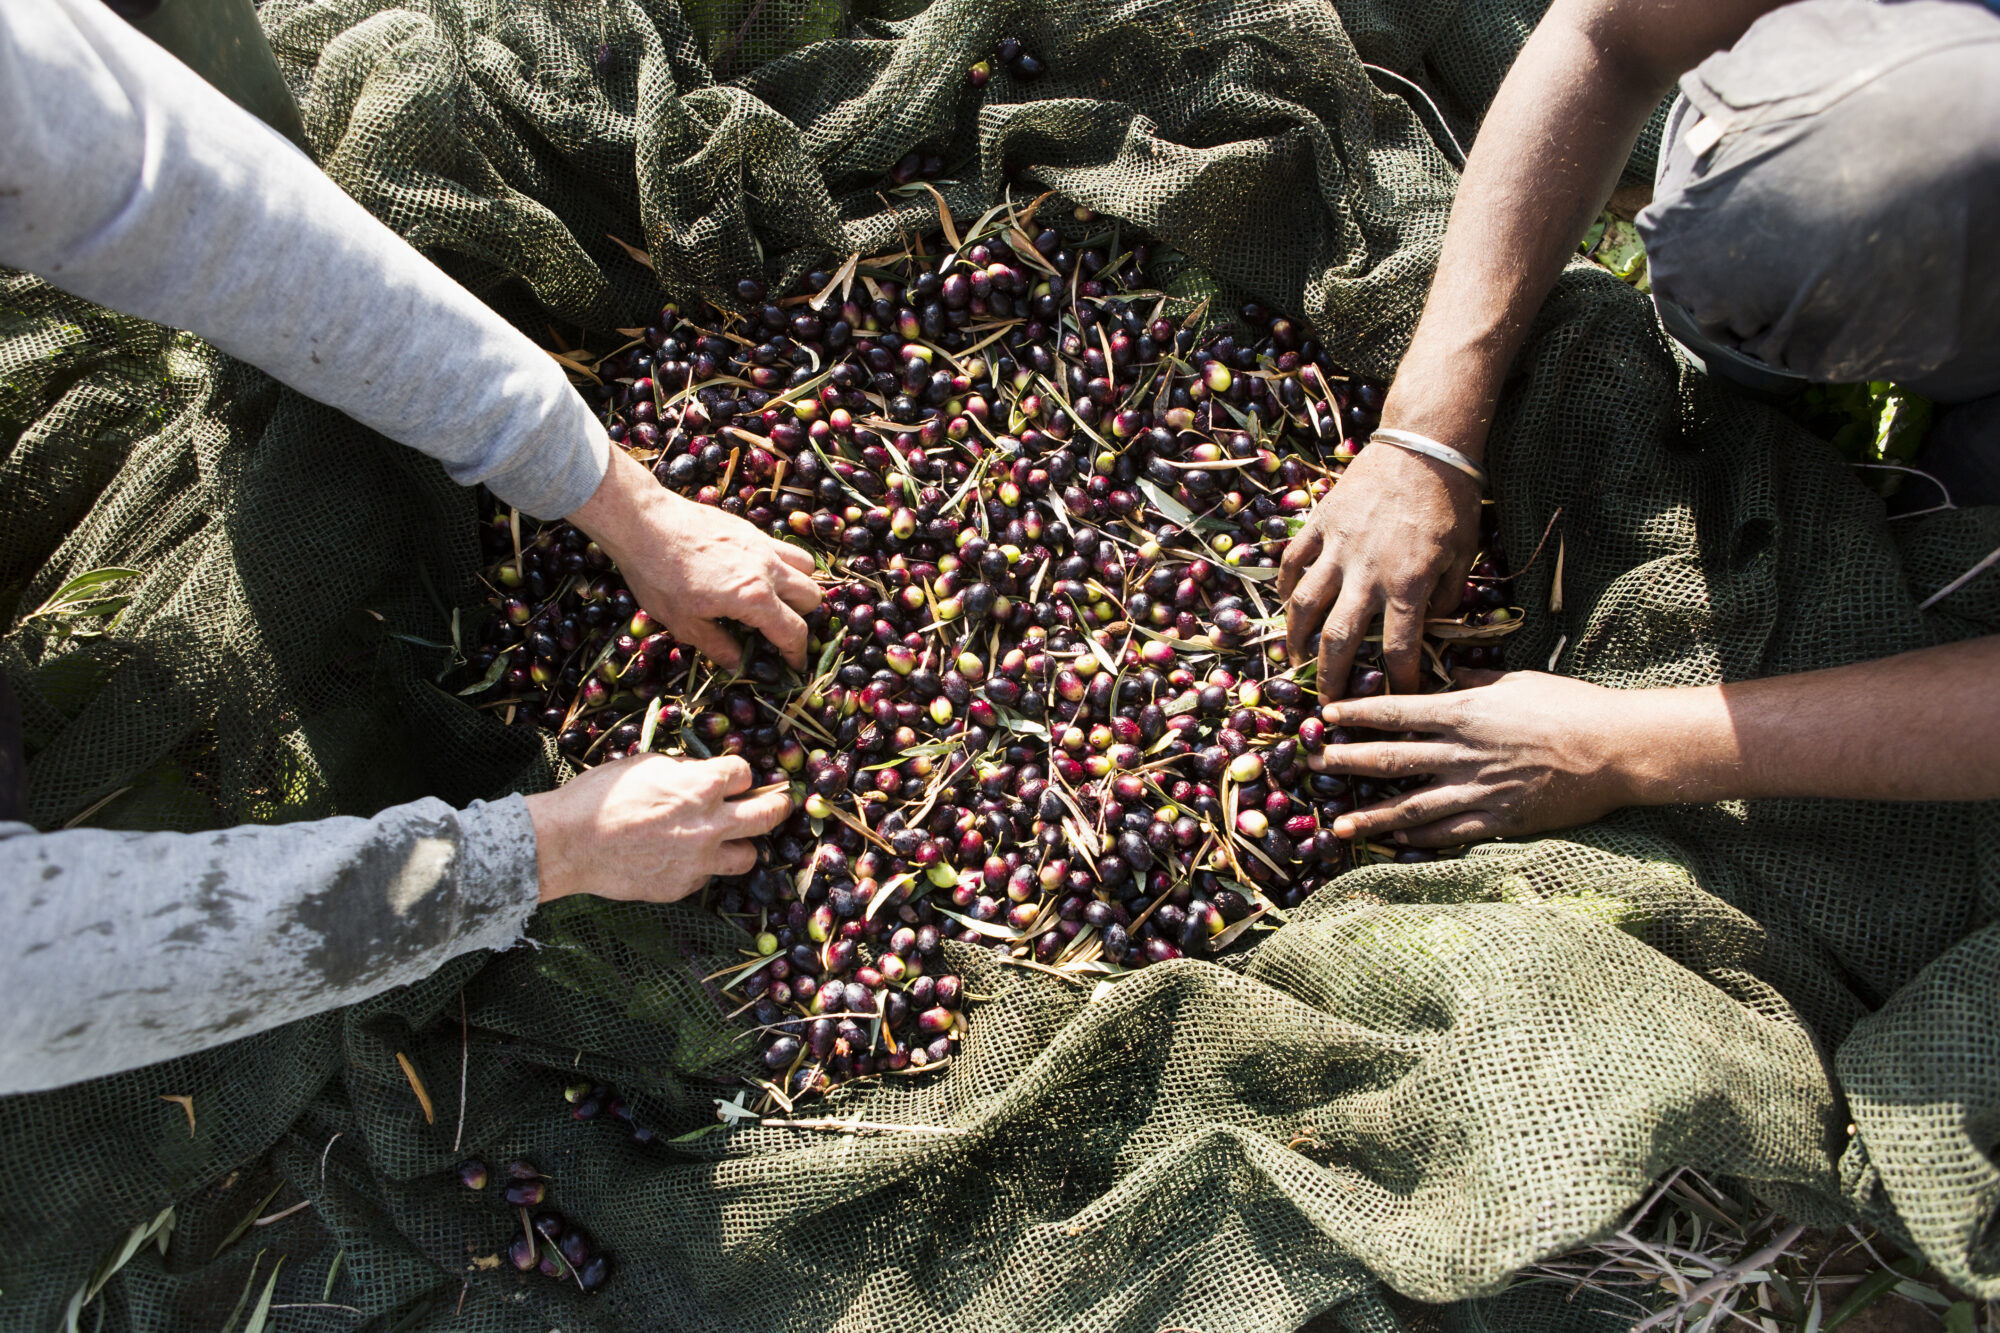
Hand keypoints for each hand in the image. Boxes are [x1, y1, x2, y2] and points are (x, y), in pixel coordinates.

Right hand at [525, 754, 792, 902]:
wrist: (570, 843)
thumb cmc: (601, 797)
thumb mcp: (646, 765)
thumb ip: (683, 770)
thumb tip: (701, 773)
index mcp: (701, 786)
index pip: (745, 773)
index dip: (738, 773)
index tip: (734, 777)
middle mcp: (709, 824)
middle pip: (768, 815)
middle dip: (779, 806)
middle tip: (780, 803)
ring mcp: (699, 860)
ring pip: (748, 856)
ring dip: (742, 844)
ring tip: (729, 838)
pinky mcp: (683, 885)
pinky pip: (707, 875)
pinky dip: (701, 865)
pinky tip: (678, 857)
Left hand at [569, 450, 820, 668]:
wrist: (644, 523)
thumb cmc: (658, 576)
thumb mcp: (684, 623)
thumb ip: (718, 646)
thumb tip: (738, 664)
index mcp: (754, 599)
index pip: (793, 631)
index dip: (797, 654)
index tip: (795, 665)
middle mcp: (767, 569)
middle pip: (811, 596)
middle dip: (802, 617)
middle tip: (780, 629)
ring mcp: (761, 544)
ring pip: (805, 566)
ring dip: (798, 585)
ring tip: (775, 597)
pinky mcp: (749, 529)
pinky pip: (782, 547)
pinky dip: (781, 563)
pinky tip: (753, 573)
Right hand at [1278, 441, 1482, 698]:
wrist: (1424, 444)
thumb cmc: (1452, 499)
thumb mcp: (1465, 552)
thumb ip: (1449, 596)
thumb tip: (1433, 625)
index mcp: (1407, 584)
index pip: (1399, 649)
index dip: (1399, 681)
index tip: (1398, 699)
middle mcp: (1366, 572)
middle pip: (1339, 638)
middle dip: (1332, 676)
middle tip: (1327, 701)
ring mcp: (1338, 548)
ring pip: (1305, 604)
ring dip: (1297, 638)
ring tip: (1296, 659)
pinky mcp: (1321, 524)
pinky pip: (1293, 561)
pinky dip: (1286, 586)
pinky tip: (1287, 604)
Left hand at [1306, 670, 1644, 846]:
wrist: (1617, 749)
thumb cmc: (1569, 706)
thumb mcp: (1517, 681)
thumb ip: (1476, 681)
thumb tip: (1450, 674)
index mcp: (1465, 711)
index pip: (1397, 712)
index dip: (1357, 714)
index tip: (1324, 717)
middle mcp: (1463, 752)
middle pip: (1391, 758)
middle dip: (1347, 763)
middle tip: (1311, 768)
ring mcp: (1480, 789)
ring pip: (1412, 805)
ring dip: (1371, 817)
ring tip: (1337, 828)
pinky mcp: (1500, 819)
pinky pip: (1450, 833)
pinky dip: (1419, 838)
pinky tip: (1394, 842)